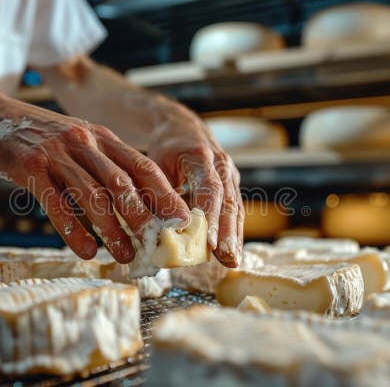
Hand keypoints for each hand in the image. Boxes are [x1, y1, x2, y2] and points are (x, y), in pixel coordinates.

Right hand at [0, 100, 190, 262]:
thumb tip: (134, 204)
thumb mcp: (79, 141)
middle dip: (144, 216)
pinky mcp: (31, 168)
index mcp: (101, 137)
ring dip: (112, 230)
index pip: (142, 166)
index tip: (182, 218)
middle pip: (122, 183)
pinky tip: (86, 251)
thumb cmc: (40, 137)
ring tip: (124, 255)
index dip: (165, 193)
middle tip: (158, 244)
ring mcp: (57, 154)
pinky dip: (74, 230)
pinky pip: (57, 204)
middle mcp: (84, 143)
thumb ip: (103, 165)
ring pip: (93, 195)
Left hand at [147, 100, 243, 266]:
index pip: (209, 188)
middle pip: (227, 201)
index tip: (209, 242)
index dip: (210, 216)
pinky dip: (234, 232)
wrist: (183, 128)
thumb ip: (156, 193)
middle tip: (227, 258)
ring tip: (232, 262)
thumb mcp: (154, 164)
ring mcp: (230, 174)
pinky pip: (236, 210)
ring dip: (234, 236)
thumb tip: (153, 230)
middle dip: (228, 232)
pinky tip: (232, 252)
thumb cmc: (165, 149)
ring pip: (235, 208)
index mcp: (200, 156)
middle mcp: (221, 165)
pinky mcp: (232, 185)